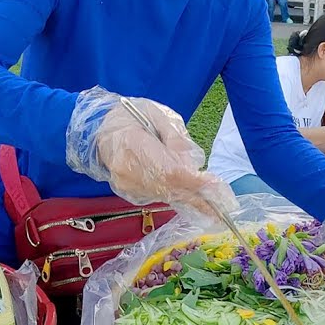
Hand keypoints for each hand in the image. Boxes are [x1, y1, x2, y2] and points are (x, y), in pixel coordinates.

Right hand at [72, 91, 236, 220]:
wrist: (99, 130)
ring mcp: (126, 185)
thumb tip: (194, 166)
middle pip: (169, 189)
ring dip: (191, 200)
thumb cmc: (131, 115)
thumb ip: (176, 140)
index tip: (216, 187)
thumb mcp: (157, 114)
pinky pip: (158, 196)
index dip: (194, 182)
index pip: (169, 170)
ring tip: (215, 206)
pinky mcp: (128, 193)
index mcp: (133, 144)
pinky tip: (192, 198)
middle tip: (225, 209)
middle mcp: (127, 170)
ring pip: (165, 196)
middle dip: (199, 199)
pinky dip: (177, 196)